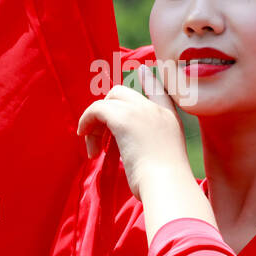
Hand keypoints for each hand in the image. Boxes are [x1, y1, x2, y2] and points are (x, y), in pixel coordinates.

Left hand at [76, 65, 190, 199]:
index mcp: (170, 118)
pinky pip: (97, 109)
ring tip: (94, 149)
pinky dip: (87, 121)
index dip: (149, 81)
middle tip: (100, 137)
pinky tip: (85, 137)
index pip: (159, 91)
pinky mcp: (124, 118)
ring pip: (108, 101)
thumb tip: (134, 152)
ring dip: (95, 123)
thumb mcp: (165, 160)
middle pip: (123, 93)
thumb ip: (152, 148)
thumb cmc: (165, 182)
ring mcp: (141, 111)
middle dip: (107, 110)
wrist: (168, 184)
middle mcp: (156, 109)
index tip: (142, 71)